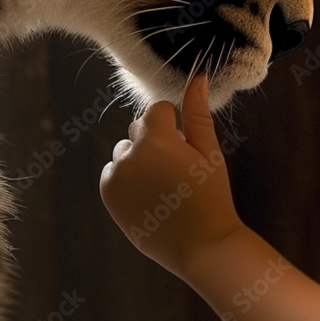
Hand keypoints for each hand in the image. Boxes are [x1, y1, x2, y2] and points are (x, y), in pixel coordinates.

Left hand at [99, 74, 244, 276]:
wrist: (201, 245)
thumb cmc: (211, 195)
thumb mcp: (209, 152)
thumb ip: (197, 113)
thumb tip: (196, 76)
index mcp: (157, 139)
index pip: (157, 111)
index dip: (175, 126)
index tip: (186, 149)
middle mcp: (130, 154)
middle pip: (138, 129)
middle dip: (155, 142)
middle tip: (177, 171)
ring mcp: (116, 176)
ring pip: (124, 151)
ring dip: (139, 160)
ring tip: (163, 186)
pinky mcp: (108, 195)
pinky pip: (113, 173)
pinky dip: (126, 179)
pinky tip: (149, 197)